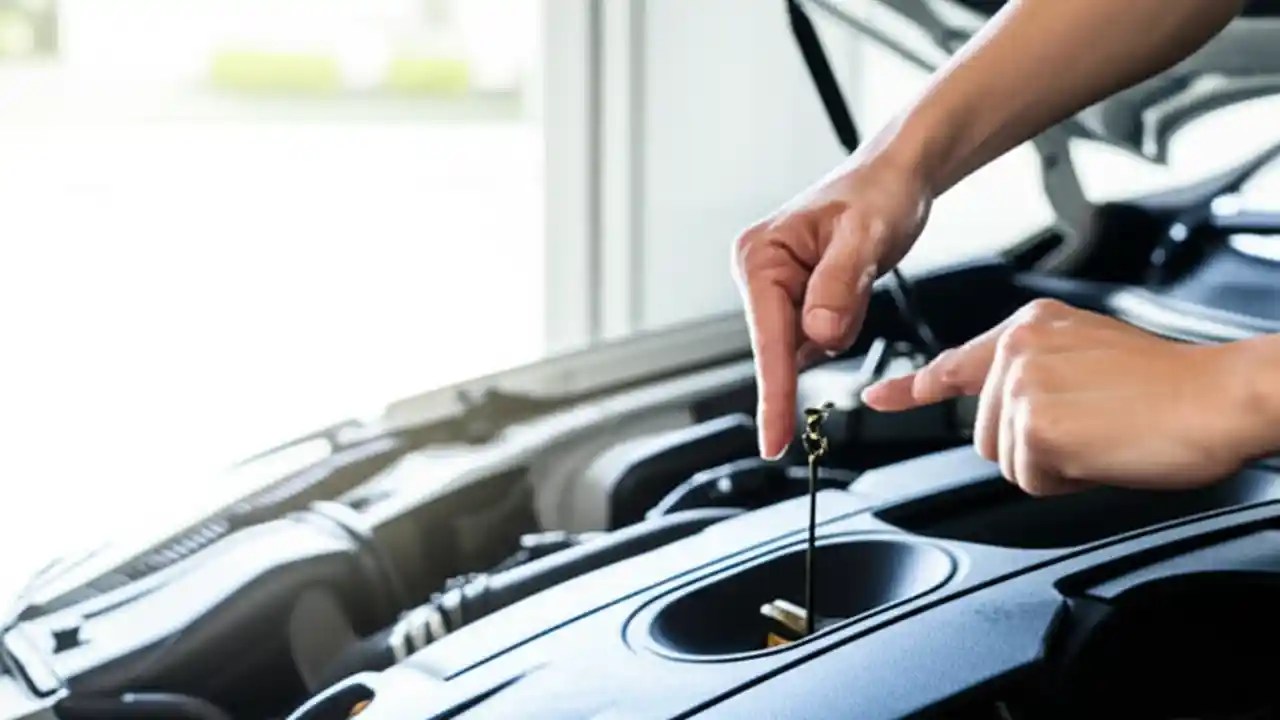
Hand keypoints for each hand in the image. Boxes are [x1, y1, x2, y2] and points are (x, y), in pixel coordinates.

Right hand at [732, 154, 931, 458]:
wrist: (898, 177)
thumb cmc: (879, 192)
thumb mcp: (866, 235)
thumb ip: (839, 285)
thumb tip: (819, 333)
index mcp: (760, 256)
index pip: (769, 340)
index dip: (774, 393)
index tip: (773, 441)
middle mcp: (760, 272)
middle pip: (784, 345)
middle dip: (827, 331)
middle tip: (856, 279)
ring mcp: (777, 288)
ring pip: (807, 345)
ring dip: (842, 323)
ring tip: (858, 271)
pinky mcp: (798, 298)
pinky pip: (819, 336)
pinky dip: (844, 321)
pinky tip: (854, 283)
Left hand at [860, 299, 1268, 494]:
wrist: (1220, 396)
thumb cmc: (1169, 386)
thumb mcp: (1088, 359)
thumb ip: (1035, 376)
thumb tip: (1006, 413)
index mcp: (1030, 328)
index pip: (955, 362)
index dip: (911, 386)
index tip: (876, 397)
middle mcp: (1016, 349)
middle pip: (985, 432)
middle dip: (1033, 447)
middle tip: (1092, 428)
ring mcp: (1020, 385)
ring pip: (1005, 458)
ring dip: (1050, 464)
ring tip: (1100, 435)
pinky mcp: (1034, 425)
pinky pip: (1030, 479)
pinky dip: (1066, 479)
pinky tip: (1101, 450)